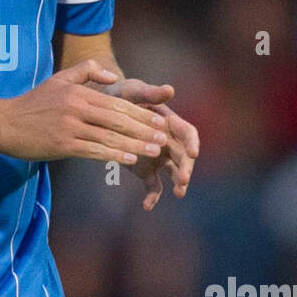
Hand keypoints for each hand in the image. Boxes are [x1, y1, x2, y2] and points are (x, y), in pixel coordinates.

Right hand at [0, 59, 168, 163]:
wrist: (5, 123)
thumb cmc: (33, 103)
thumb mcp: (59, 79)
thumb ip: (86, 71)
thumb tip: (113, 76)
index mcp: (79, 93)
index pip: (117, 104)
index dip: (141, 114)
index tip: (159, 121)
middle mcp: (77, 109)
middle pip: (118, 121)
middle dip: (144, 130)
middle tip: (164, 138)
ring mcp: (70, 128)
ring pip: (109, 137)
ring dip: (135, 145)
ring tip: (154, 151)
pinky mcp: (63, 145)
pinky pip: (94, 151)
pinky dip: (113, 155)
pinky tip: (129, 160)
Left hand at [92, 77, 199, 210]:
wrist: (103, 109)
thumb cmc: (121, 94)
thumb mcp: (133, 90)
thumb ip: (149, 93)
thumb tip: (169, 89)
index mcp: (170, 122)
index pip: (188, 133)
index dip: (192, 143)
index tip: (193, 153)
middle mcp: (169, 141)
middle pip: (184, 157)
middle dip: (186, 168)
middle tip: (183, 180)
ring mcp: (159, 156)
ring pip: (174, 172)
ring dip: (178, 183)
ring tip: (179, 193)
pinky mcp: (146, 169)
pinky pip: (154, 186)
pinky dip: (152, 196)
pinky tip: (147, 207)